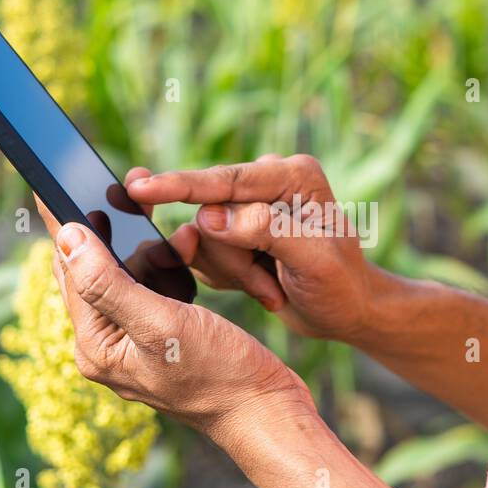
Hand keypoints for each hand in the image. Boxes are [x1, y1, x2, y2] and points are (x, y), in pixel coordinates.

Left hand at [35, 199, 311, 439]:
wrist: (266, 410)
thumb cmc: (219, 373)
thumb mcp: (160, 323)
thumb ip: (108, 283)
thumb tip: (67, 238)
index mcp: (96, 345)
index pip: (69, 271)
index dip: (63, 223)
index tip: (49, 181)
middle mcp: (107, 346)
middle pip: (92, 271)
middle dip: (110, 231)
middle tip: (118, 194)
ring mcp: (134, 343)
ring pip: (125, 275)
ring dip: (147, 248)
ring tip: (177, 235)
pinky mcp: (162, 338)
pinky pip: (151, 288)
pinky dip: (165, 266)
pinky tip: (184, 251)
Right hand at [127, 154, 378, 343]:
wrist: (348, 312)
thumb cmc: (341, 286)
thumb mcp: (313, 261)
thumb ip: (264, 232)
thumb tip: (208, 216)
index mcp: (292, 174)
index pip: (227, 179)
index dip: (181, 186)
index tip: (140, 187)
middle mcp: (266, 183)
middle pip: (209, 212)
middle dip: (234, 259)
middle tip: (270, 286)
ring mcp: (248, 208)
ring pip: (202, 237)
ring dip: (235, 273)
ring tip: (274, 289)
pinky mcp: (234, 232)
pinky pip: (204, 253)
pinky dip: (230, 278)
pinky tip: (265, 287)